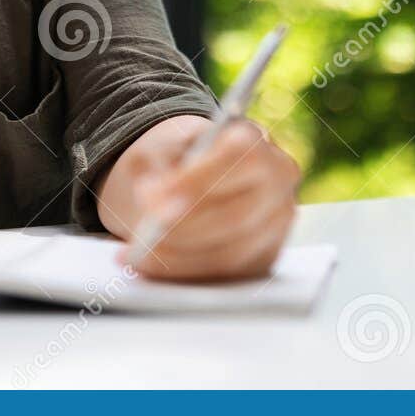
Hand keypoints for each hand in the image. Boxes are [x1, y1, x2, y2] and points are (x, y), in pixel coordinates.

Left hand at [99, 115, 301, 281]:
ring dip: (179, 258)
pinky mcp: (265, 256)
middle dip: (183, 228)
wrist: (192, 178)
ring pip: (232, 253)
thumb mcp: (161, 149)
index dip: (196, 181)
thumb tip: (152, 203)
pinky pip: (227, 276)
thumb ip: (157, 168)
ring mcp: (277, 223)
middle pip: (238, 214)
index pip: (239, 158)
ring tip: (137, 254)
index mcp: (255, 139)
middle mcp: (278, 181)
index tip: (150, 196)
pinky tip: (151, 265)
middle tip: (140, 234)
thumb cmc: (177, 160)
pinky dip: (184, 273)